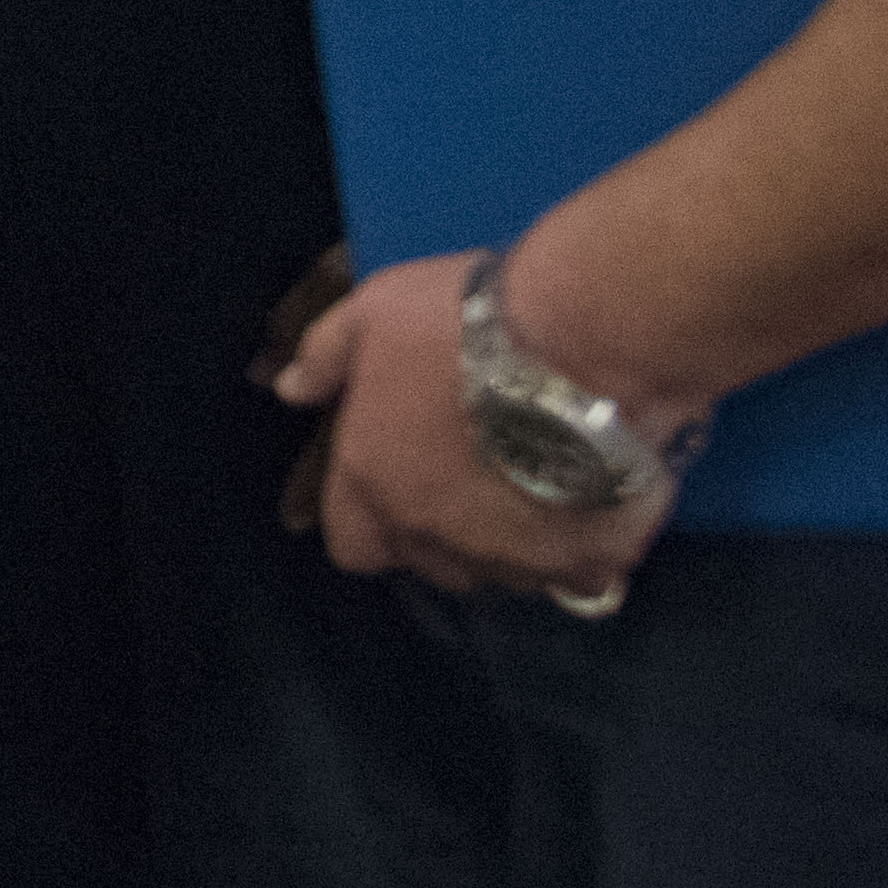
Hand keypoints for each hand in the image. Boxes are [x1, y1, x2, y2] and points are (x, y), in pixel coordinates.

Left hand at [267, 248, 668, 606]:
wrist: (585, 341)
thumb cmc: (469, 320)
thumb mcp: (374, 311)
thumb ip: (326, 355)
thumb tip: (289, 388)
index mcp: (375, 479)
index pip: (354, 544)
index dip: (374, 524)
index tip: (403, 488)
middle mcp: (435, 532)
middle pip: (431, 562)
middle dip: (446, 532)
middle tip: (480, 476)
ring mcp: (514, 555)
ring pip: (505, 574)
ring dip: (514, 543)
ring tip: (544, 485)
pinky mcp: (590, 559)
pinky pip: (583, 577)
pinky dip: (585, 552)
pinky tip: (598, 506)